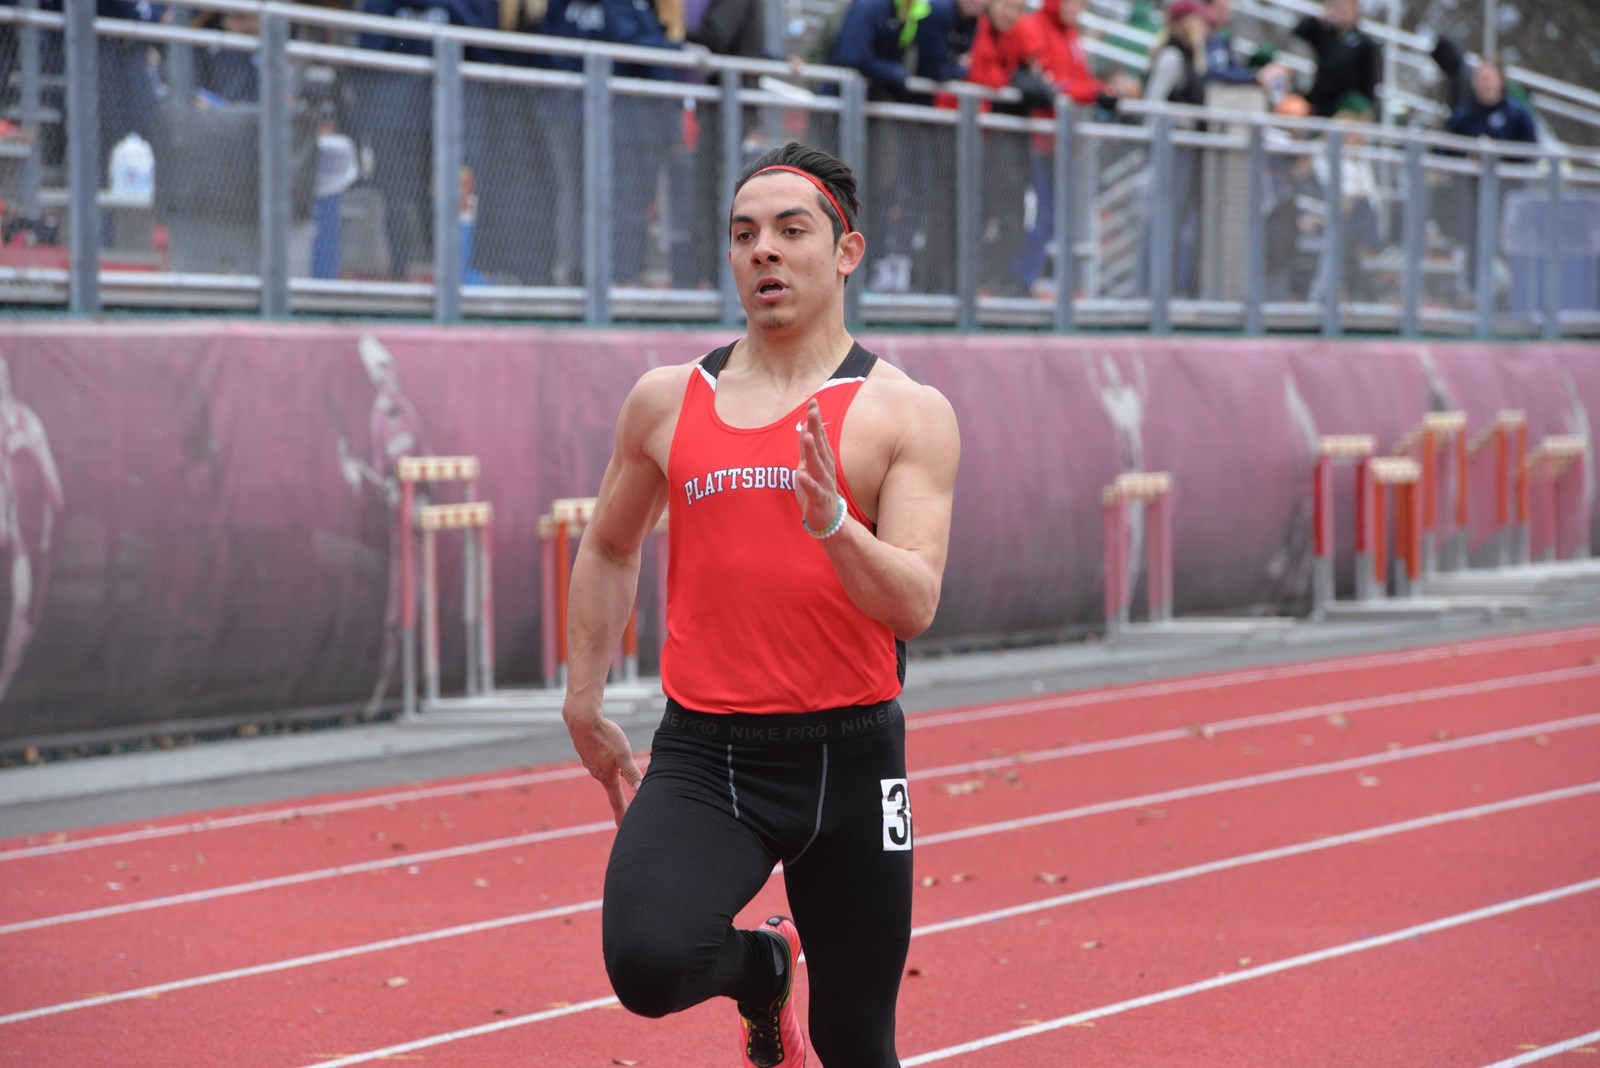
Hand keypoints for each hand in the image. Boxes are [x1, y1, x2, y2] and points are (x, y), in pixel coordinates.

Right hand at [565, 710, 642, 825]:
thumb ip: (631, 772)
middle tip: (625, 808)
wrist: (581, 720)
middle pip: (611, 786)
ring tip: (620, 774)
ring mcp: (590, 763)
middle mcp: (597, 773)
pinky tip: (608, 754)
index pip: (617, 801)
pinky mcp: (586, 753)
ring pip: (606, 772)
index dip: (622, 814)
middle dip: (618, 796)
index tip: (623, 828)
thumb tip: (640, 790)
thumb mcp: (623, 753)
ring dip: (613, 773)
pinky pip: (599, 761)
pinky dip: (606, 761)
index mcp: (607, 776)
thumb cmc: (604, 736)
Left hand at [794, 398, 841, 530]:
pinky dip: (807, 482)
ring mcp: (823, 482)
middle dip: (815, 428)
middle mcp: (825, 467)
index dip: (815, 419)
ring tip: (807, 437)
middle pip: (819, 445)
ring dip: (812, 451)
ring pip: (817, 465)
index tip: (813, 401)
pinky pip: (812, 490)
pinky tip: (800, 475)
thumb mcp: (810, 465)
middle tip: (812, 411)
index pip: (818, 435)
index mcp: (823, 458)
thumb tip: (805, 428)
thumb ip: (808, 448)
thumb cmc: (818, 489)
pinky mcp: (818, 498)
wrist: (829, 518)